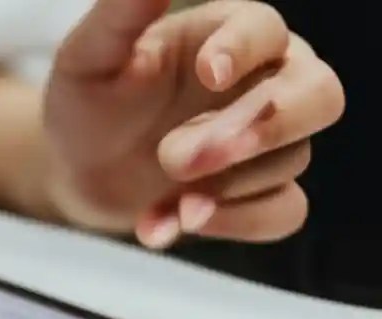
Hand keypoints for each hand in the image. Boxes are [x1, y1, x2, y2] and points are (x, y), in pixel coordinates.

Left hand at [43, 0, 343, 248]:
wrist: (73, 167)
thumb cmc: (87, 101)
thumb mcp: (88, 58)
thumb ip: (120, 16)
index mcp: (229, 35)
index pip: (265, 29)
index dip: (242, 49)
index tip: (205, 72)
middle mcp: (264, 82)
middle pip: (318, 96)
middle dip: (262, 127)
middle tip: (184, 156)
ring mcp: (267, 143)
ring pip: (291, 160)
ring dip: (225, 185)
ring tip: (167, 201)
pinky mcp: (258, 195)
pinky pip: (282, 212)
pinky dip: (229, 225)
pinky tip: (164, 226)